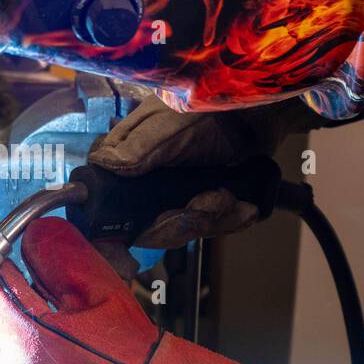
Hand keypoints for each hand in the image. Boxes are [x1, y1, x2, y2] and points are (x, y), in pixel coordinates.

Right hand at [88, 96, 315, 249]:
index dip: (116, 238)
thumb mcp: (171, 122)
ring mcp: (174, 194)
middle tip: (214, 199)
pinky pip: (208, 227)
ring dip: (213, 219)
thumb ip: (138, 145)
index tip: (132, 258)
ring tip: (235, 198)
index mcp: (125, 160)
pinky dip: (228, 221)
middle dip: (186, 221)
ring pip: (183, 230)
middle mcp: (144, 182)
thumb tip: (103, 163)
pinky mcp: (201, 201)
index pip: (110, 208)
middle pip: (151, 229)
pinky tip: (245, 208)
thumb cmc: (211, 105)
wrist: (260, 109)